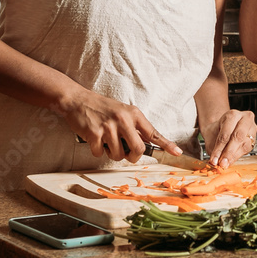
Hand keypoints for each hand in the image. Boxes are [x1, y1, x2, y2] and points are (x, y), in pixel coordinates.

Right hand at [62, 90, 182, 162]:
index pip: (153, 132)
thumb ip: (135, 126)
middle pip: (138, 149)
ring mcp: (109, 127)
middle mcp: (123, 120)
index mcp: (134, 114)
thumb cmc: (103, 108)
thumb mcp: (124, 112)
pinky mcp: (94, 133)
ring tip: (107, 142)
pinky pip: (99, 153)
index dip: (167, 144)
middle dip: (132, 157)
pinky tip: (94, 140)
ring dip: (112, 154)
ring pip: (118, 155)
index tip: (178, 152)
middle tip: (126, 154)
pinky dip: (97, 151)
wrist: (78, 100)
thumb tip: (146, 145)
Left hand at [201, 109, 256, 168]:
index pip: (226, 133)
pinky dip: (238, 156)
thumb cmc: (217, 130)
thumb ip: (214, 148)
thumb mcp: (211, 136)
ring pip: (245, 144)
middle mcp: (245, 119)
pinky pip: (248, 148)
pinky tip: (230, 161)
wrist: (221, 127)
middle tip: (221, 163)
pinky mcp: (254, 137)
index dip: (220, 148)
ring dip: (234, 156)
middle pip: (238, 137)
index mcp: (232, 115)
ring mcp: (252, 127)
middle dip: (229, 152)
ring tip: (225, 164)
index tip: (214, 159)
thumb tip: (215, 162)